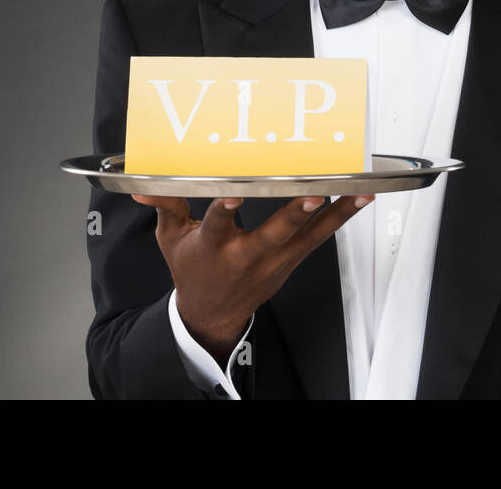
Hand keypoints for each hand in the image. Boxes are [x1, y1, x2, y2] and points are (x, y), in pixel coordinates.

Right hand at [131, 190, 373, 364]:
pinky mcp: (291, 261)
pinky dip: (341, 218)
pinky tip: (359, 199)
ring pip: (308, 236)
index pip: (217, 225)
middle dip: (294, 215)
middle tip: (312, 195)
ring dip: (335, 213)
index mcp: (213, 248)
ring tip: (358, 192)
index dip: (225, 208)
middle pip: (274, 234)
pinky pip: (320, 238)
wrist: (213, 313)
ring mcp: (274, 261)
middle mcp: (247, 256)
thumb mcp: (171, 240)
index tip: (234, 192)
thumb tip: (142, 187)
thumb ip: (165, 207)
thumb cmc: (193, 270)